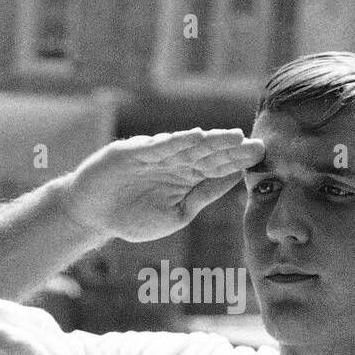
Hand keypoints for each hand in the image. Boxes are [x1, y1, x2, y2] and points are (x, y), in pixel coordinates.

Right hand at [62, 128, 264, 242]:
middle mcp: (174, 162)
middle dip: (232, 149)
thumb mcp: (175, 214)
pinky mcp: (132, 151)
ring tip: (234, 136)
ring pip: (187, 146)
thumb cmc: (133, 217)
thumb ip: (202, 196)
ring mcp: (153, 155)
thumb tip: (235, 179)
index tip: (262, 157)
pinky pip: (157, 146)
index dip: (239, 161)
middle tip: (258, 144)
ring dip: (211, 141)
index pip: (218, 167)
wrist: (92, 215)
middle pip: (208, 153)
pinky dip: (176, 142)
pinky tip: (195, 137)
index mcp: (187, 177)